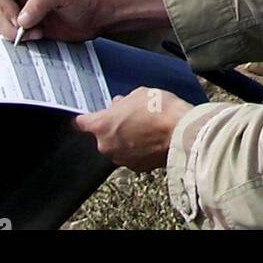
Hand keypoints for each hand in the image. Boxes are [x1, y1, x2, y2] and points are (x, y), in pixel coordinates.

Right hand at [0, 0, 106, 43]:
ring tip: (39, 35)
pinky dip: (21, 43)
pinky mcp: (30, 32)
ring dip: (15, 36)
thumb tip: (22, 20)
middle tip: (31, 32)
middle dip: (10, 26)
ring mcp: (24, 17)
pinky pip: (14, 39)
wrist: (96, 17)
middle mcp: (20, 0)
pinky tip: (38, 41)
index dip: (4, 6)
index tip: (21, 19)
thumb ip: (42, 1)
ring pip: (2, 28)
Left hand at [76, 88, 193, 171]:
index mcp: (102, 126)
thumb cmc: (159, 109)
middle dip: (112, 127)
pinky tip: (150, 138)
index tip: (84, 116)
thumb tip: (118, 106)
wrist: (181, 133)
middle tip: (128, 116)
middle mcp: (107, 146)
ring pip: (116, 146)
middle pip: (101, 135)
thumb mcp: (138, 94)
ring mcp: (121, 159)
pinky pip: (131, 156)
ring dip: (124, 138)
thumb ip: (122, 102)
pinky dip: (137, 149)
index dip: (83, 118)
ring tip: (143, 127)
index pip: (80, 123)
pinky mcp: (137, 168)